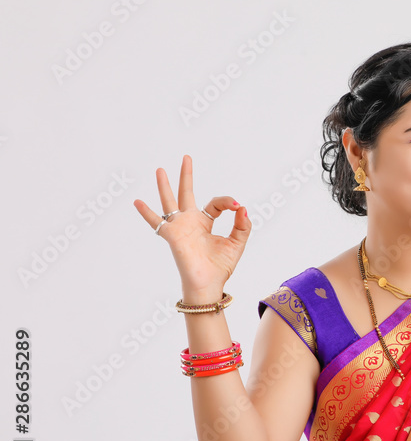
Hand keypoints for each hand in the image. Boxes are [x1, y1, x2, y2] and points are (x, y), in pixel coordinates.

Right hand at [133, 155, 250, 297]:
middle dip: (186, 176)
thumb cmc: (220, 267)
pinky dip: (146, 213)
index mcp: (205, 223)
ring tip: (160, 170)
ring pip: (170, 202)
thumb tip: (243, 208)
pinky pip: (156, 223)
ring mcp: (180, 227)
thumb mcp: (237, 243)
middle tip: (187, 157)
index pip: (215, 203)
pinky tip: (137, 201)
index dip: (228, 202)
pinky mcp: (173, 235)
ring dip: (165, 186)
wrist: (209, 284)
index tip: (237, 207)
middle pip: (187, 193)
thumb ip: (242, 225)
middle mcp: (191, 222)